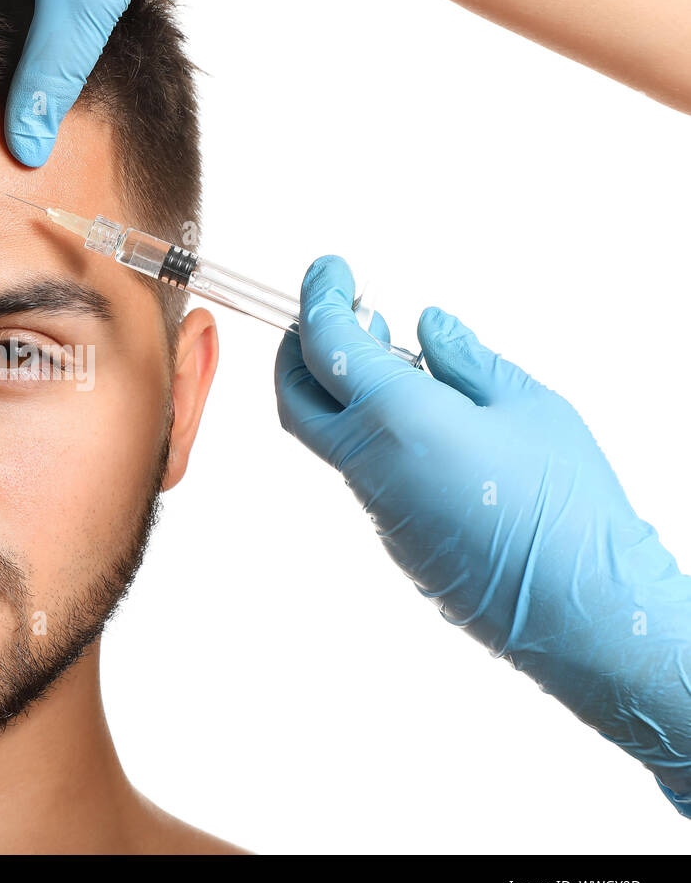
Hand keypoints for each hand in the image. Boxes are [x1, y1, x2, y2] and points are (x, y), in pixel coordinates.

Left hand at [275, 255, 690, 816]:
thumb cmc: (569, 504)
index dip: (319, 297)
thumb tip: (424, 325)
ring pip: (327, 436)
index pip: (325, 344)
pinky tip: (421, 416)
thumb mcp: (530, 406)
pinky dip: (368, 429)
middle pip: (296, 397)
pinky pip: (361, 469)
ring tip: (390, 355)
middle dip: (299, 347)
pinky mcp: (393, 536)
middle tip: (336, 314)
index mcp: (396, 420)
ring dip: (338, 389)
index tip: (329, 269)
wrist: (585, 613)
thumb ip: (466, 360)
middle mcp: (369, 464)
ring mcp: (375, 506)